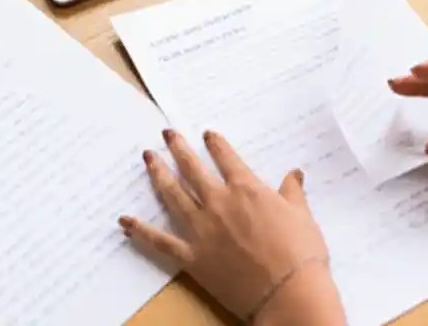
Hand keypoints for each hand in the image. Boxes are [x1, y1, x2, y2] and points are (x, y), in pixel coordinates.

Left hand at [120, 130, 343, 324]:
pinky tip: (125, 221)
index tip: (206, 134)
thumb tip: (294, 174)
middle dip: (178, 149)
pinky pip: (160, 241)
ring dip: (158, 175)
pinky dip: (140, 230)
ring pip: (173, 195)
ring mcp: (202, 230)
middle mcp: (219, 203)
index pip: (226, 158)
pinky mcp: (192, 257)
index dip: (215, 144)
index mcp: (247, 190)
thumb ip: (292, 193)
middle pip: (192, 169)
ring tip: (148, 158)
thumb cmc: (300, 254)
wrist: (288, 292)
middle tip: (166, 134)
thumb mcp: (302, 217)